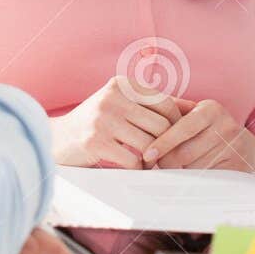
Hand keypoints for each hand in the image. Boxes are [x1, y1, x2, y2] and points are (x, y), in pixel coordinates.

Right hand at [50, 77, 181, 167]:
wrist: (58, 138)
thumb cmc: (99, 122)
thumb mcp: (124, 104)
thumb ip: (156, 104)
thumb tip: (195, 107)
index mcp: (123, 84)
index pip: (165, 104)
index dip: (176, 124)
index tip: (176, 139)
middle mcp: (113, 97)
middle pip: (160, 125)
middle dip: (167, 144)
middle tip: (167, 156)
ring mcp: (103, 119)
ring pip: (149, 144)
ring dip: (154, 159)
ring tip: (153, 164)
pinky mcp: (96, 142)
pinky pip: (133, 160)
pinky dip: (139, 169)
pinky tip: (136, 168)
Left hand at [142, 98, 254, 170]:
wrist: (247, 147)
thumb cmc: (212, 128)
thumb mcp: (196, 112)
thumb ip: (173, 109)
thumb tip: (143, 107)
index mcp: (211, 109)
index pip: (182, 128)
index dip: (163, 142)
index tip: (147, 155)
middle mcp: (224, 126)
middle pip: (184, 152)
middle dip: (168, 161)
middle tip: (160, 163)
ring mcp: (232, 147)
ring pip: (192, 168)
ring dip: (181, 171)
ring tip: (181, 165)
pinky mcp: (236, 167)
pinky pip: (205, 178)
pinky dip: (194, 179)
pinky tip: (193, 174)